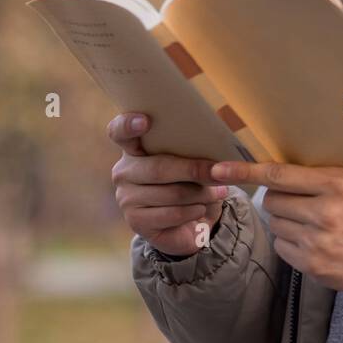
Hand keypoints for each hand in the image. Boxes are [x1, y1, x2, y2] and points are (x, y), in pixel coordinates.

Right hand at [108, 113, 228, 257]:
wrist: (187, 221)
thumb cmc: (189, 181)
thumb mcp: (192, 161)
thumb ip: (199, 151)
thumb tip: (222, 159)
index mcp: (135, 148)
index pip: (119, 132)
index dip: (128, 124)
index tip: (145, 120)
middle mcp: (124, 172)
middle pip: (159, 168)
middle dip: (194, 170)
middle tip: (221, 172)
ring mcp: (126, 198)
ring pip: (172, 193)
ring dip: (202, 194)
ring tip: (218, 192)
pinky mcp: (136, 222)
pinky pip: (172, 214)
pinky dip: (194, 211)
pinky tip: (201, 209)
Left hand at [211, 160, 342, 293]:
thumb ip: (320, 173)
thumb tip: (276, 164)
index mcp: (336, 183)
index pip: (279, 174)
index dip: (245, 171)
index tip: (219, 168)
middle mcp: (324, 211)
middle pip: (271, 200)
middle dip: (278, 199)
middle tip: (300, 202)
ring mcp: (317, 239)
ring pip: (275, 223)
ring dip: (286, 221)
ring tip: (312, 224)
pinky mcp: (311, 263)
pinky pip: (282, 245)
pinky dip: (291, 242)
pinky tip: (312, 241)